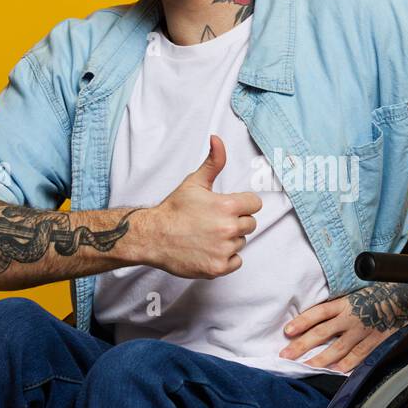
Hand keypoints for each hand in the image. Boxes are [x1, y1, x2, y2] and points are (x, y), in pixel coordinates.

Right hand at [141, 134, 262, 278]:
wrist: (153, 236)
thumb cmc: (174, 209)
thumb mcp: (194, 182)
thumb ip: (213, 161)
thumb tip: (217, 139)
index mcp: (227, 206)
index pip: (255, 204)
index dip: (242, 204)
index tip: (227, 207)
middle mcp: (228, 229)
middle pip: (250, 224)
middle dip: (236, 221)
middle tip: (214, 222)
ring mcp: (224, 250)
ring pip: (241, 242)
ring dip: (229, 240)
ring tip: (208, 235)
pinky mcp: (218, 267)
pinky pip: (236, 262)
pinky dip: (226, 258)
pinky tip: (210, 250)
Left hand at [279, 281, 407, 371]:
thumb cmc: (382, 291)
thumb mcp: (358, 292)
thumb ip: (341, 305)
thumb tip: (321, 317)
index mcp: (345, 302)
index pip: (318, 313)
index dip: (302, 321)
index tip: (287, 331)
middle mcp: (351, 317)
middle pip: (322, 332)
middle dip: (302, 345)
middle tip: (286, 354)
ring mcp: (364, 330)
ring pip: (338, 348)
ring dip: (320, 359)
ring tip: (306, 366)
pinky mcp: (377, 340)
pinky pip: (360, 355)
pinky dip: (348, 364)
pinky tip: (336, 371)